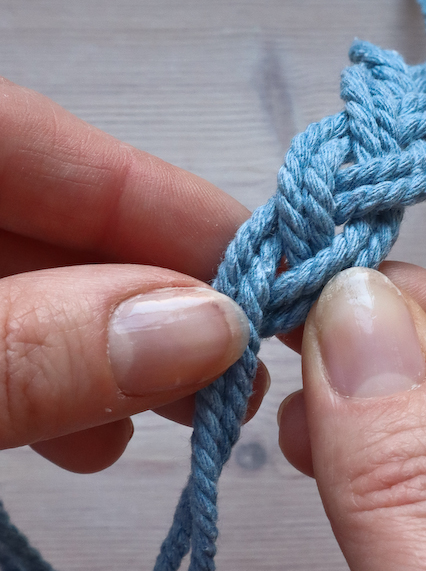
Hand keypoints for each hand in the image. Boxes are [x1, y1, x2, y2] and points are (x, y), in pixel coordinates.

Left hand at [0, 79, 264, 472]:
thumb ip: (34, 349)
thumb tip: (206, 327)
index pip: (29, 134)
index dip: (152, 191)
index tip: (257, 261)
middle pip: (41, 216)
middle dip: (148, 286)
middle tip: (237, 357)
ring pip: (24, 287)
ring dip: (112, 349)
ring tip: (188, 413)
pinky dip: (49, 383)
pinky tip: (92, 437)